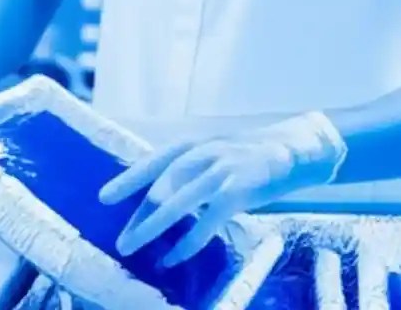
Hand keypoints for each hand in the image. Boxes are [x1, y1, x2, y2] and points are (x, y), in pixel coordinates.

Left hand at [97, 112, 346, 267]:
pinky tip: (174, 257)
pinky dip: (187, 241)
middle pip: (162, 185)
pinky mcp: (239, 190)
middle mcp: (205, 153)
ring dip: (152, 227)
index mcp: (196, 143)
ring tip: (133, 248)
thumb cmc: (251, 158)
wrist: (296, 150)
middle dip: (139, 214)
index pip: (155, 160)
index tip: (103, 198)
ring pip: (178, 202)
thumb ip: (191, 172)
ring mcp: (222, 170)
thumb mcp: (217, 156)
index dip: (129, 178)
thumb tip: (158, 198)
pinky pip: (206, 220)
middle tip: (120, 240)